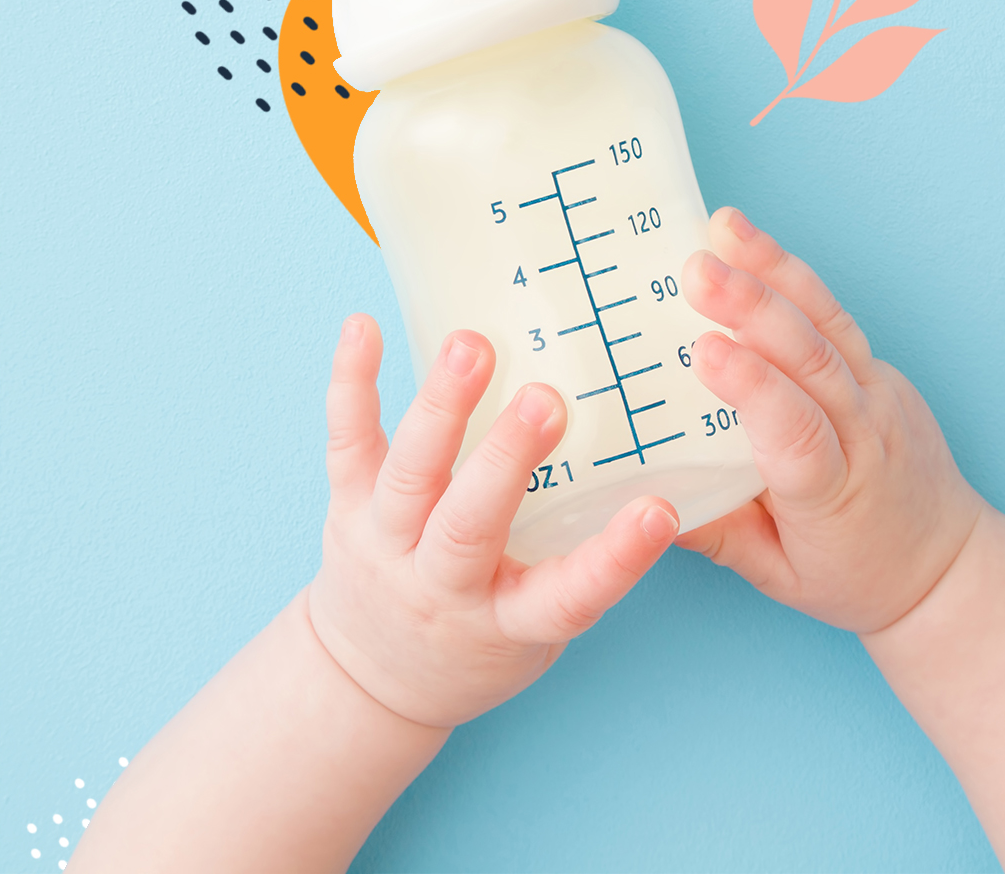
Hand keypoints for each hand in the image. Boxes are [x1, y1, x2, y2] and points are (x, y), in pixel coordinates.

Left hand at [306, 315, 679, 728]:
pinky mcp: (346, 509)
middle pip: (471, 525)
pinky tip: (362, 326)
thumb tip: (657, 463)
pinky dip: (352, 382)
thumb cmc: (479, 640)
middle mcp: (441, 587)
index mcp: (506, 623)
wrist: (370, 679)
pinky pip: (346, 442)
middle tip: (545, 400)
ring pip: (410, 475)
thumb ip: (578, 555)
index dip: (616, 558)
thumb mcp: (536, 628)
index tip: (658, 511)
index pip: (567, 598)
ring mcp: (386, 545)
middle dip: (506, 458)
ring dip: (441, 405)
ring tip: (471, 346)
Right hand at [676, 208, 987, 634]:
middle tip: (696, 270)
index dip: (752, 387)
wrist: (944, 564)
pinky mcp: (882, 372)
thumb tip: (641, 505)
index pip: (795, 429)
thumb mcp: (778, 578)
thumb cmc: (855, 576)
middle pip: (811, 359)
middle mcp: (864, 433)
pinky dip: (793, 277)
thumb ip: (716, 536)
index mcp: (833, 491)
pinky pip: (835, 318)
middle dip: (753, 307)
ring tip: (724, 229)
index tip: (704, 350)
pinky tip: (751, 245)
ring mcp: (881, 394)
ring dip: (774, 270)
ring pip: (828, 323)